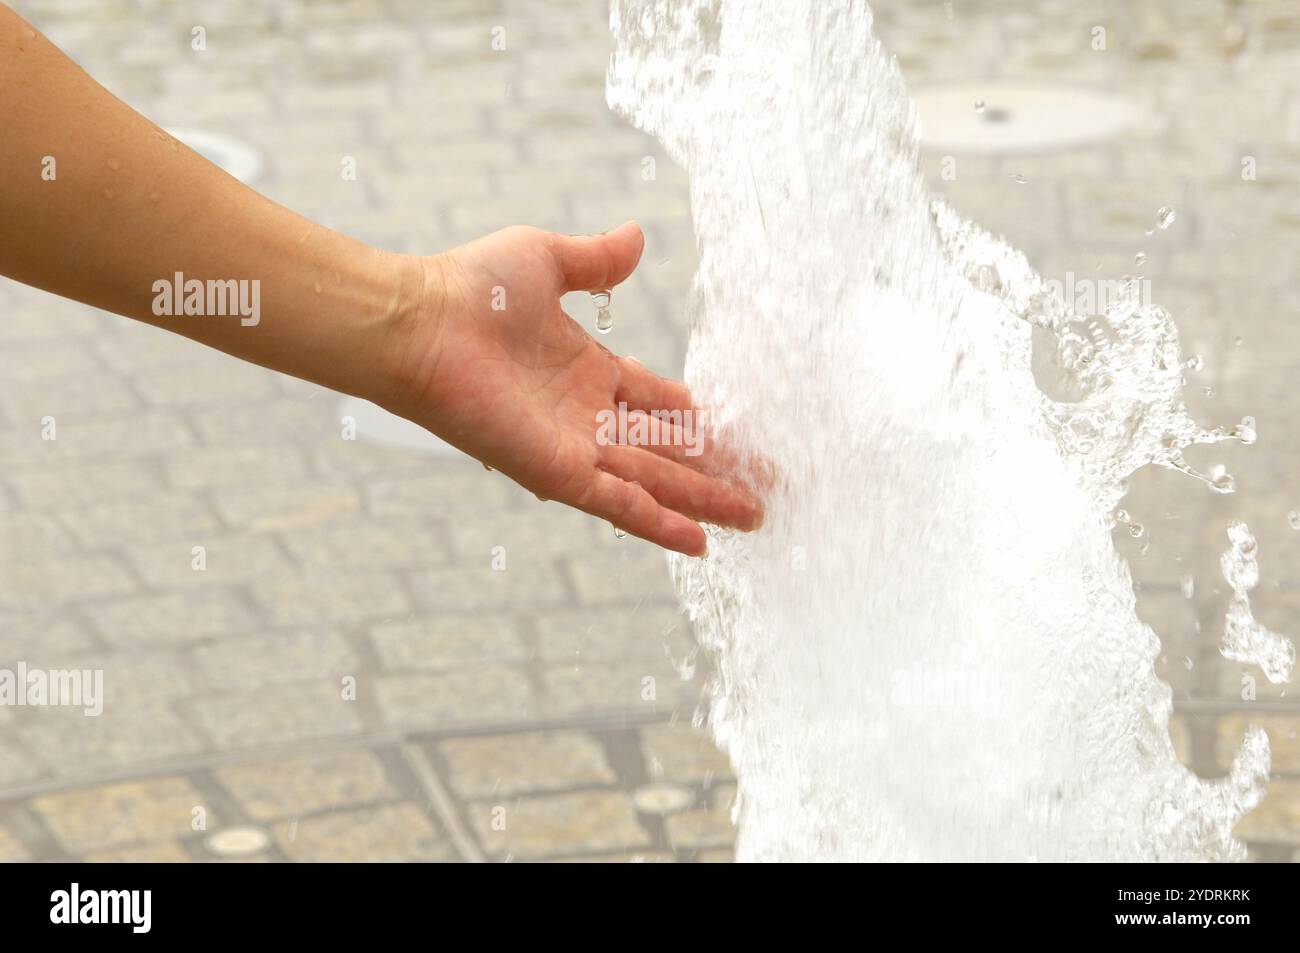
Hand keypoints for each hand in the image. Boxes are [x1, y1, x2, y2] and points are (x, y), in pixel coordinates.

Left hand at [384, 222, 762, 556]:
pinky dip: (659, 524)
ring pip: (655, 482)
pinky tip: (699, 542)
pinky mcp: (558, 472)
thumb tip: (637, 237)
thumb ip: (597, 261)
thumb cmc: (472, 288)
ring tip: (753, 517)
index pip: (656, 402)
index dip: (696, 418)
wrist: (423, 322)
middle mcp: (586, 417)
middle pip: (666, 451)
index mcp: (587, 371)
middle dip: (714, 470)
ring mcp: (574, 448)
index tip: (734, 434)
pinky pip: (619, 504)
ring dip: (703, 501)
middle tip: (761, 488)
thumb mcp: (549, 261)